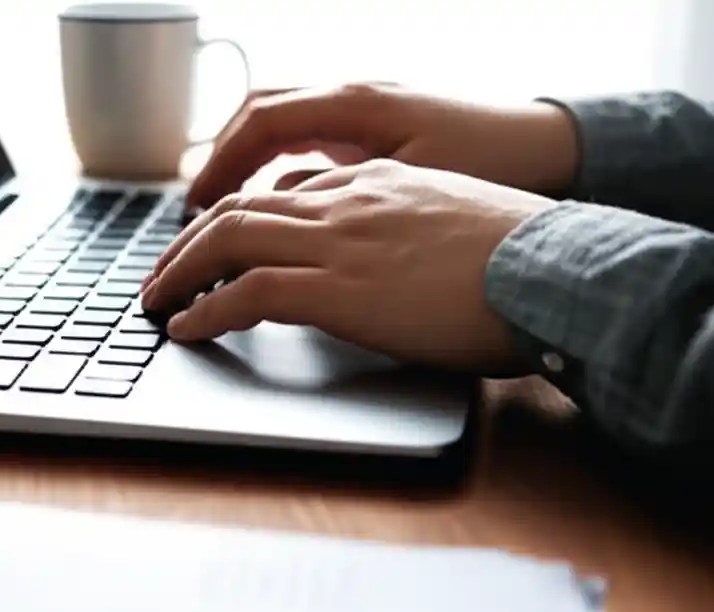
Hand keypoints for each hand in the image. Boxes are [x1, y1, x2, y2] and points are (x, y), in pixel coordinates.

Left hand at [142, 160, 556, 373]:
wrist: (558, 269)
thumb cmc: (528, 258)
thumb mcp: (459, 221)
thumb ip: (410, 228)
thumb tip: (392, 259)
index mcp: (378, 181)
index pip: (284, 188)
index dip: (239, 215)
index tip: (216, 239)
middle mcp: (347, 201)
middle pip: (240, 206)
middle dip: (190, 239)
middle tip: (161, 271)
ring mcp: (339, 242)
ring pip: (229, 239)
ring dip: (179, 270)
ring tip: (155, 301)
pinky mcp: (337, 289)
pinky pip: (246, 292)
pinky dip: (205, 310)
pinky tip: (186, 328)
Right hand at [187, 83, 578, 208]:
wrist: (558, 149)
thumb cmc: (494, 166)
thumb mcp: (412, 185)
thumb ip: (340, 195)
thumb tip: (279, 213)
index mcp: (357, 105)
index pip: (260, 124)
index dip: (218, 168)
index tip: (193, 211)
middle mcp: (354, 97)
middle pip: (257, 118)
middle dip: (216, 166)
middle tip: (191, 218)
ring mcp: (365, 110)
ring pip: (280, 127)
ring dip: (243, 167)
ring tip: (217, 214)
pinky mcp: (377, 131)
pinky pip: (308, 141)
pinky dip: (278, 171)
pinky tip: (275, 208)